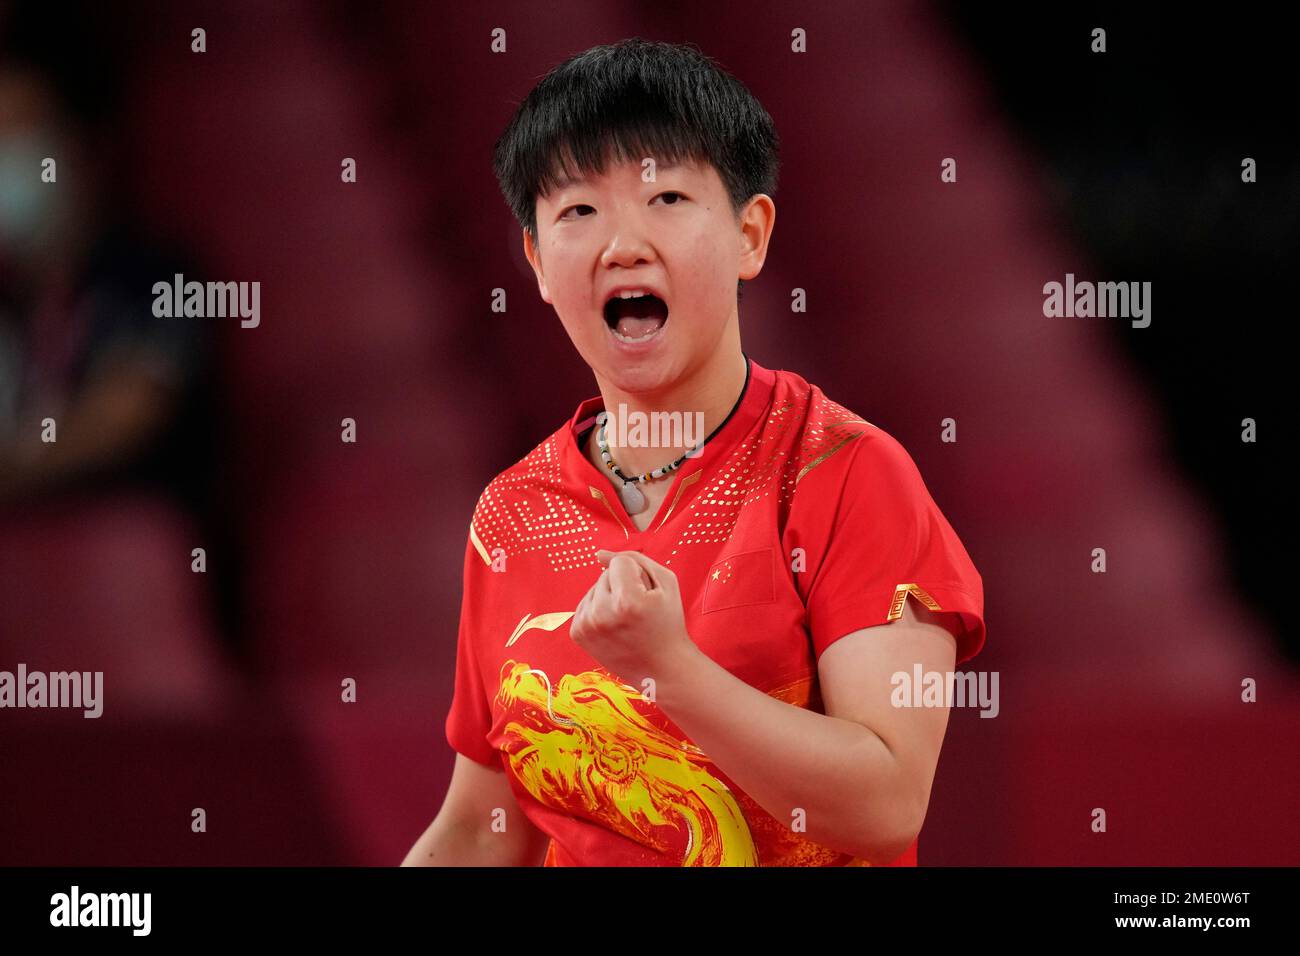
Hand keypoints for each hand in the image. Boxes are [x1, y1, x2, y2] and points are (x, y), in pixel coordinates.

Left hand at [570, 549, 697, 685]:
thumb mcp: (665, 583)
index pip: (620, 562)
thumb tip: (599, 554)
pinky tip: (614, 626)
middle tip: (640, 612)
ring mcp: (586, 626)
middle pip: (605, 574)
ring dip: (609, 598)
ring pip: (594, 589)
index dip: (638, 574)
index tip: (648, 597)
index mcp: (626, 602)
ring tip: (627, 620)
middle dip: (622, 586)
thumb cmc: (668, 623)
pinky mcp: (578, 634)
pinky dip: (599, 610)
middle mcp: (601, 614)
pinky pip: (586, 604)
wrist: (662, 669)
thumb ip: (634, 559)